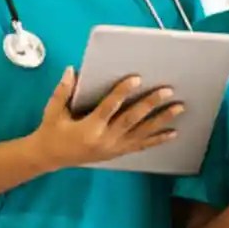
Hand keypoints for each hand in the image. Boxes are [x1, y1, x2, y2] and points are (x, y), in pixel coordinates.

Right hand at [28, 67, 183, 171]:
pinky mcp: (118, 152)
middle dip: (150, 104)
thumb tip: (72, 70)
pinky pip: (141, 146)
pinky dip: (158, 139)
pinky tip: (173, 133)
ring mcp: (114, 147)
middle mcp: (105, 139)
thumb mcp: (53, 111)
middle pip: (132, 119)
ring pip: (142, 132)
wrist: (50, 157)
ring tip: (178, 108)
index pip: (109, 107)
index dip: (123, 92)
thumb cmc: (52, 131)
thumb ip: (63, 90)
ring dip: (162, 120)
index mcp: (89, 128)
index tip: (136, 78)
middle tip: (167, 91)